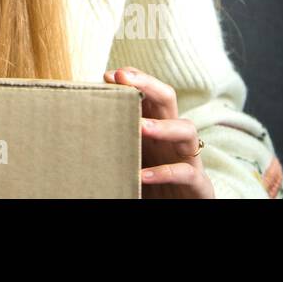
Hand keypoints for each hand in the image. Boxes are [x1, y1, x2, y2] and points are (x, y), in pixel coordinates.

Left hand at [105, 66, 213, 197]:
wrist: (175, 206)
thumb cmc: (149, 178)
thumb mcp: (131, 152)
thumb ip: (117, 132)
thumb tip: (84, 113)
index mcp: (157, 126)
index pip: (149, 92)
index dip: (134, 79)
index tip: (110, 75)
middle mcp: (174, 136)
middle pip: (168, 99)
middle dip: (148, 84)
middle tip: (124, 78)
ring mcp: (189, 158)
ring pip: (187, 130)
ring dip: (163, 126)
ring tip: (140, 126)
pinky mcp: (198, 184)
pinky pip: (186, 173)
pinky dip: (165, 173)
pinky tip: (143, 175)